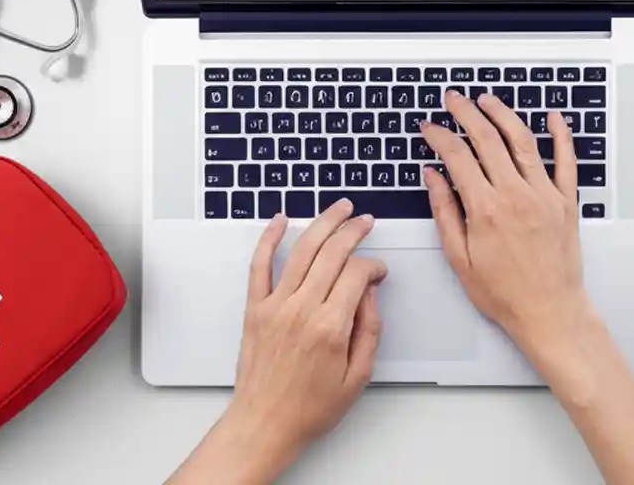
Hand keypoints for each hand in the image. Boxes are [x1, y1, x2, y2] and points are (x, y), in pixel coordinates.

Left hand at [227, 201, 386, 461]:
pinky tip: (279, 220)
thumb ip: (369, 331)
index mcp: (330, 327)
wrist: (264, 424)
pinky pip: (260, 265)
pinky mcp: (255, 309)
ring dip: (322, 223)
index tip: (378, 272)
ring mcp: (275, 306)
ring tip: (338, 209)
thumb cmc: (309, 408)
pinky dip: (269, 239)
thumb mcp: (357, 377)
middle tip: (365, 221)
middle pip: (331, 253)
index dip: (373, 267)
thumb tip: (369, 294)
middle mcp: (301, 309)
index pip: (356, 274)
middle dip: (353, 230)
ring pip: (301, 250)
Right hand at [420, 91, 588, 358]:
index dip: (440, 136)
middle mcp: (516, 195)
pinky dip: (561, 135)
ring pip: (522, 141)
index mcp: (485, 209)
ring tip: (487, 100)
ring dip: (503, 114)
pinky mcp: (566, 202)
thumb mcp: (459, 257)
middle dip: (466, 113)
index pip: (458, 157)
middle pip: (488, 139)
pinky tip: (553, 117)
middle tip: (453, 100)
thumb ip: (444, 211)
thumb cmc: (504, 293)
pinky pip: (566, 160)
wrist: (549, 312)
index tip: (430, 127)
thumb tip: (433, 176)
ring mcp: (544, 195)